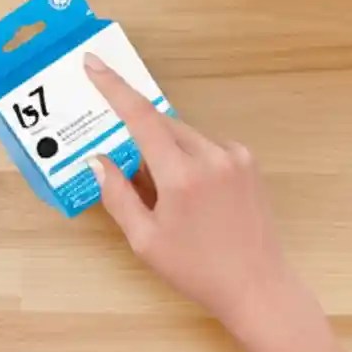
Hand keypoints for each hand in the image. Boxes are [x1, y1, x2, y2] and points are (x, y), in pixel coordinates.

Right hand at [83, 54, 344, 351]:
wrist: (257, 287)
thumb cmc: (197, 269)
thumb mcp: (145, 240)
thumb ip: (117, 195)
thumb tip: (98, 160)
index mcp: (181, 175)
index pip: (140, 116)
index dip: (114, 87)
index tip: (94, 64)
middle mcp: (211, 156)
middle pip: (162, 123)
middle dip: (139, 135)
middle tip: (132, 169)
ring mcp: (235, 157)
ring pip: (185, 134)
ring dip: (167, 150)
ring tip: (171, 196)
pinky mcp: (249, 162)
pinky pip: (208, 146)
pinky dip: (191, 158)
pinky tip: (196, 195)